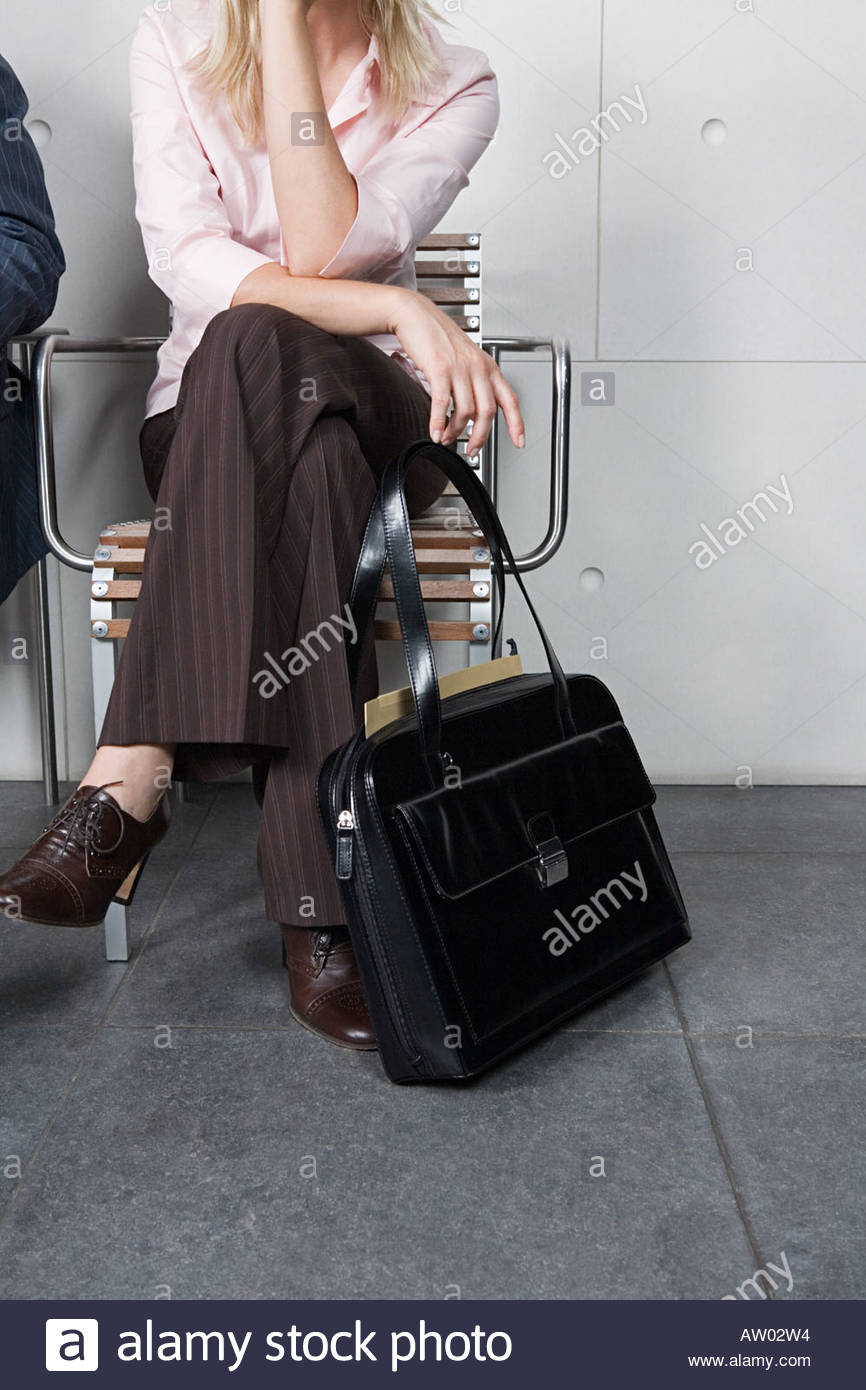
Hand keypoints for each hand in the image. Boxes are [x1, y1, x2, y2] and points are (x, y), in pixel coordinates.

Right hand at [388, 289, 524, 456]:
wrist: (415, 314)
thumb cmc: (437, 336)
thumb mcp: (465, 358)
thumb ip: (472, 381)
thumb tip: (472, 411)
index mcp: (487, 366)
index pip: (509, 399)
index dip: (516, 423)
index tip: (519, 441)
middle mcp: (478, 367)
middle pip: (487, 412)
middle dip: (480, 437)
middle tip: (471, 450)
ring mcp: (460, 368)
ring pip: (465, 412)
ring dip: (455, 432)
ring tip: (446, 438)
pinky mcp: (440, 369)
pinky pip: (442, 404)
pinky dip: (438, 423)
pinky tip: (435, 432)